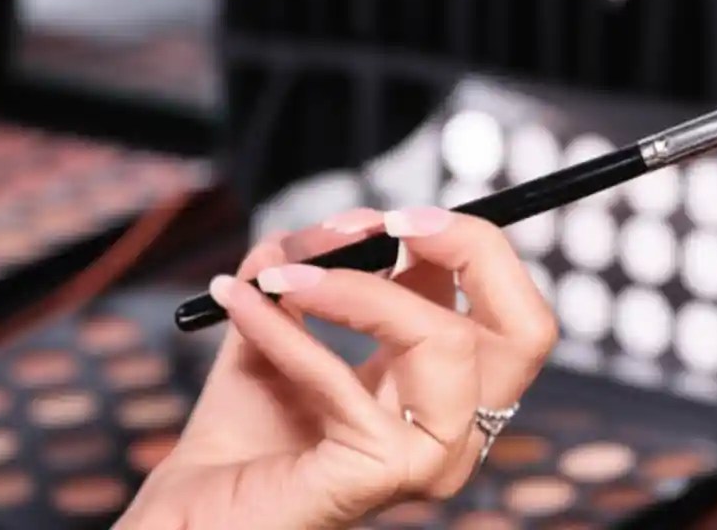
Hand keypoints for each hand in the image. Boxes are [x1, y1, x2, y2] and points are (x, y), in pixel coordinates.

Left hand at [115, 207, 557, 529]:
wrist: (189, 517)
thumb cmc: (245, 435)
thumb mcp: (289, 326)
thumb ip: (315, 269)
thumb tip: (337, 226)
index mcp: (450, 390)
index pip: (511, 310)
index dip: (470, 246)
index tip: (398, 216)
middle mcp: (458, 427)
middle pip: (527, 329)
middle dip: (468, 249)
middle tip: (387, 225)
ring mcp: (431, 457)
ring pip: (444, 338)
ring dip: (355, 287)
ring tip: (281, 276)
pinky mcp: (382, 472)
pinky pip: (342, 375)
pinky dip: (283, 328)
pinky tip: (238, 303)